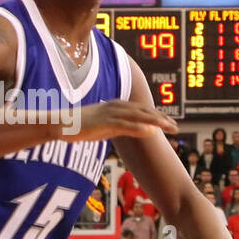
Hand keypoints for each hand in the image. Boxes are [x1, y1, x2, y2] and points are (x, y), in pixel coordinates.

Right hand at [63, 100, 178, 142]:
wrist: (62, 124)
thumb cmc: (84, 126)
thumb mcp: (109, 126)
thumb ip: (126, 127)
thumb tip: (144, 131)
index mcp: (118, 106)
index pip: (143, 110)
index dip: (159, 117)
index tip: (172, 124)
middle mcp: (117, 107)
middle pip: (144, 112)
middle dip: (162, 119)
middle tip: (176, 128)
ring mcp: (110, 113)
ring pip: (138, 116)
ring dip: (155, 122)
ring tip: (169, 128)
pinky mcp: (103, 122)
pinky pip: (123, 125)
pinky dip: (137, 127)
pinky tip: (149, 131)